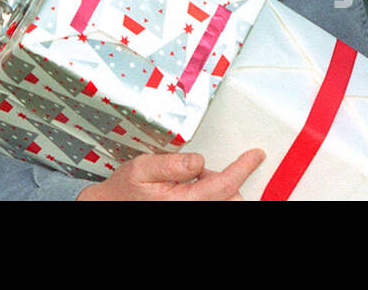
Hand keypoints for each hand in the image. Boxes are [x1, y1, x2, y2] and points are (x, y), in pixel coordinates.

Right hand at [77, 149, 264, 200]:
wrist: (111, 206)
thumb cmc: (125, 190)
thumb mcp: (142, 168)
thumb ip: (172, 164)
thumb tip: (198, 159)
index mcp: (183, 201)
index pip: (224, 185)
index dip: (243, 168)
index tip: (256, 154)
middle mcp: (191, 211)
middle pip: (229, 197)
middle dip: (226, 180)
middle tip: (199, 171)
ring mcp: (191, 213)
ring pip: (222, 201)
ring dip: (216, 188)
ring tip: (186, 182)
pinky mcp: (188, 212)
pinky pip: (211, 203)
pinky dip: (210, 194)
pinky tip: (188, 189)